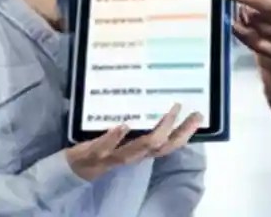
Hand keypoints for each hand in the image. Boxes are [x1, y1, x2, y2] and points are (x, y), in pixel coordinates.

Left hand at [65, 104, 201, 181]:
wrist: (73, 168)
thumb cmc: (101, 149)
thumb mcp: (122, 141)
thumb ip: (137, 128)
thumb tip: (153, 103)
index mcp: (139, 152)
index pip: (167, 146)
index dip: (184, 133)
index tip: (197, 116)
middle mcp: (130, 156)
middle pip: (158, 147)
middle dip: (175, 130)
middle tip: (184, 109)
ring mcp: (112, 155)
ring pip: (137, 149)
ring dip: (154, 132)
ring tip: (166, 113)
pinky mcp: (94, 153)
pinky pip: (106, 147)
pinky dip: (116, 137)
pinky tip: (124, 125)